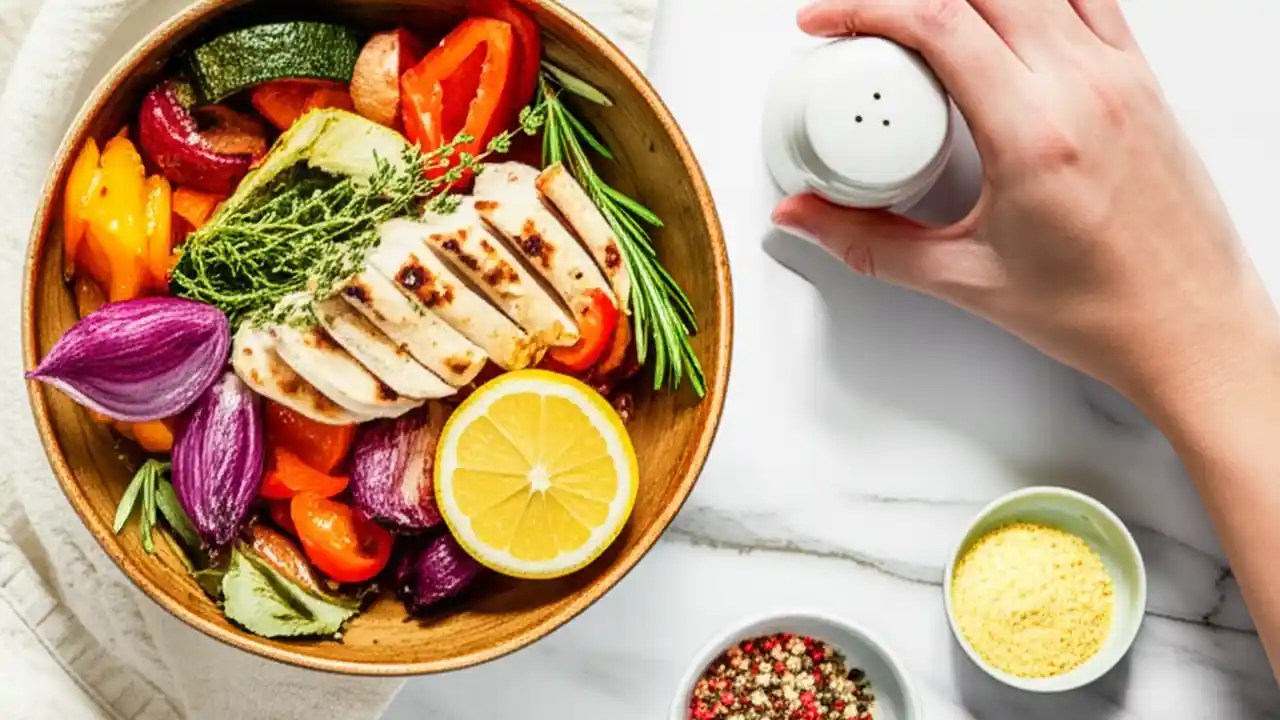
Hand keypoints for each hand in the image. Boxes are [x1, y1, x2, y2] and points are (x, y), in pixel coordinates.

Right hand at [774, 0, 1279, 419]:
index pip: (940, 23)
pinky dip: (1028, 0)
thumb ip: (869, 242)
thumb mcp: (965, 279)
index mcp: (1037, 133)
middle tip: (863, 23)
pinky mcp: (1140, 79)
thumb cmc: (1104, 310)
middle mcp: (1085, 88)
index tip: (829, 18)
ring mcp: (1120, 75)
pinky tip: (999, 24)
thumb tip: (807, 218)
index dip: (869, 6)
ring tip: (923, 26)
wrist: (1190, 327)